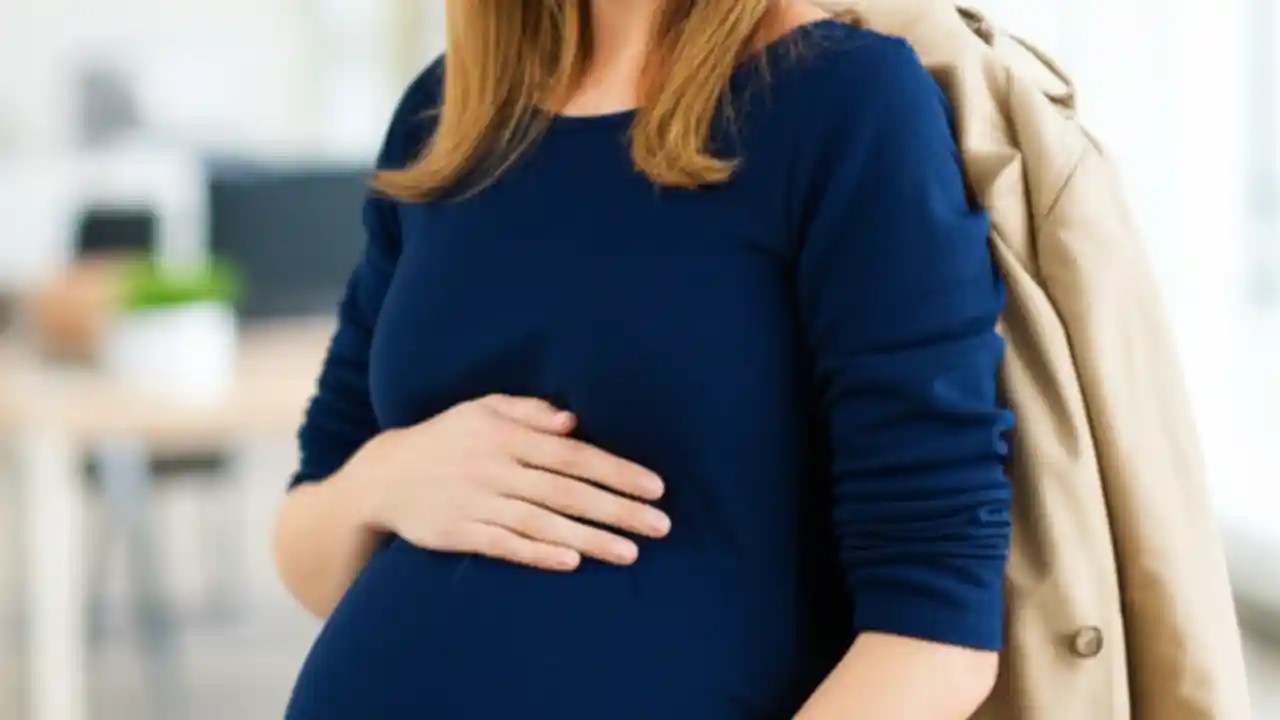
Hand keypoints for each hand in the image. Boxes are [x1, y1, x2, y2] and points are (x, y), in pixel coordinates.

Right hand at [348, 394, 669, 570]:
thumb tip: (574, 420)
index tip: (656, 486)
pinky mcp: (458, 534)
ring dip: (589, 538)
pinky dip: (537, 553)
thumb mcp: (481, 410)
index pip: (572, 455)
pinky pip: (504, 545)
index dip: (616, 470)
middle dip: (617, 508)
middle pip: (566, 491)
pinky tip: (571, 561)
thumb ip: (528, 412)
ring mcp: (475, 502)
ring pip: (542, 522)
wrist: (382, 476)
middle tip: (662, 525)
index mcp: (505, 435)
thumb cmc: (446, 438)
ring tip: (631, 552)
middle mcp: (494, 468)